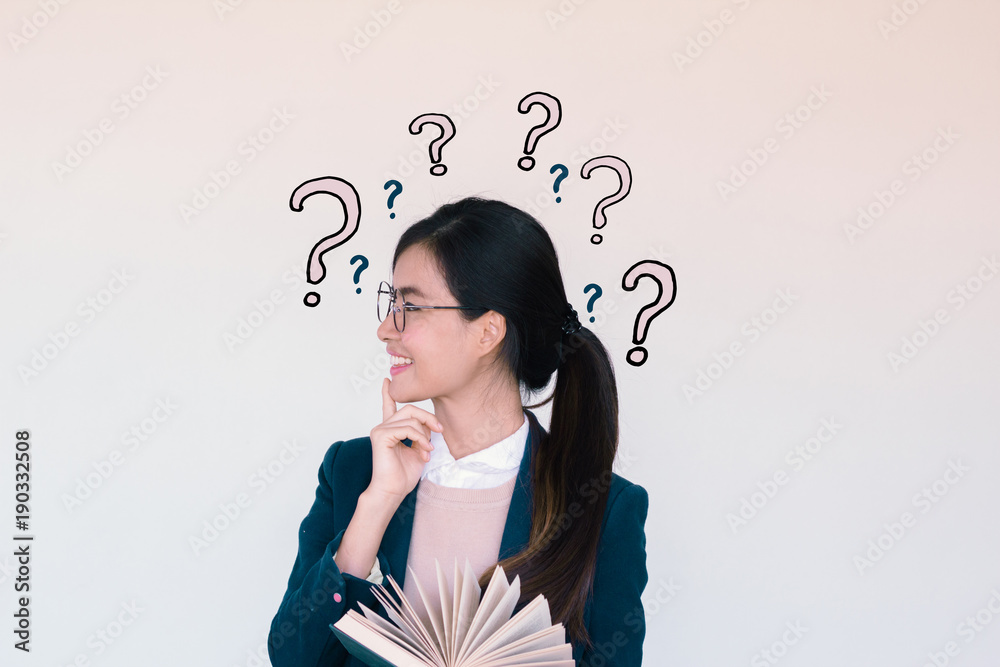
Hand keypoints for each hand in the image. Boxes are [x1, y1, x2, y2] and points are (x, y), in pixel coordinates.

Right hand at [367, 378, 442, 502]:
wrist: (392, 491)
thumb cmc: (403, 475)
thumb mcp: (418, 450)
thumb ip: (422, 435)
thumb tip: (429, 424)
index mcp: (390, 430)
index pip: (389, 406)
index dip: (388, 393)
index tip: (387, 380)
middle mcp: (383, 427)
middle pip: (410, 409)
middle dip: (428, 418)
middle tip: (440, 430)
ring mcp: (380, 430)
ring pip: (411, 419)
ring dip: (425, 435)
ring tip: (428, 451)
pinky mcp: (380, 436)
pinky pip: (406, 428)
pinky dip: (419, 438)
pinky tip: (423, 450)